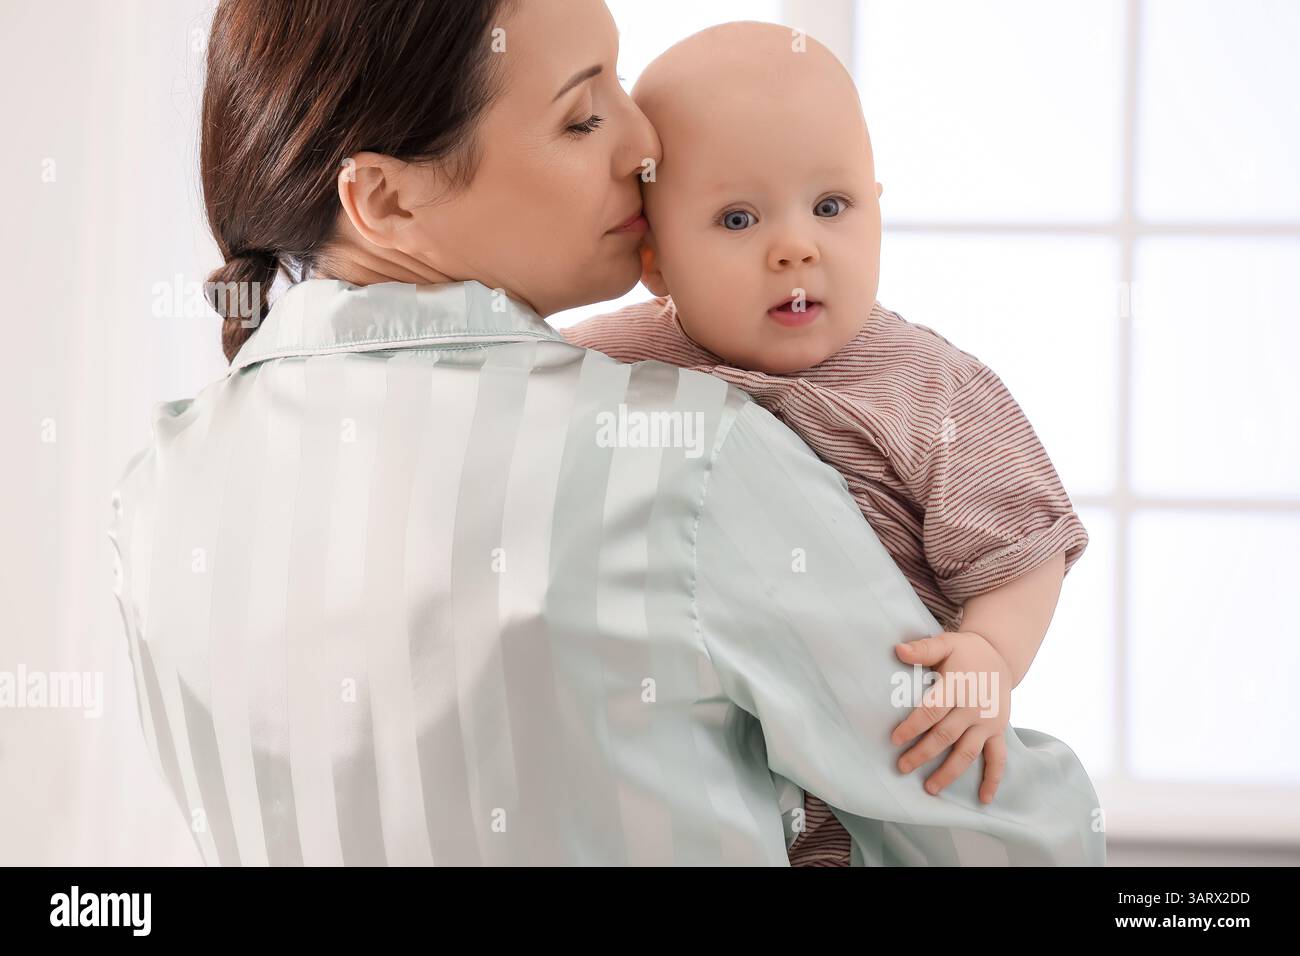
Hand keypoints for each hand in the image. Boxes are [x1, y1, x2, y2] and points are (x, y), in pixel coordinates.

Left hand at [891, 631, 1012, 803]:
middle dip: (922, 754)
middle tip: (902, 767)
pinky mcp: (998, 731)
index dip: (913, 726)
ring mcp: (988, 722)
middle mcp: (974, 707)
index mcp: (957, 686)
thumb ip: (923, 649)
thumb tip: (897, 649)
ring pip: (967, 752)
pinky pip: (998, 758)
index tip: (895, 740)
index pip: (932, 710)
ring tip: (930, 788)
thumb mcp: (945, 643)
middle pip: (945, 736)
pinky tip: (983, 799)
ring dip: (949, 772)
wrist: (1000, 655)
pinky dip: (993, 779)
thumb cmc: (965, 651)